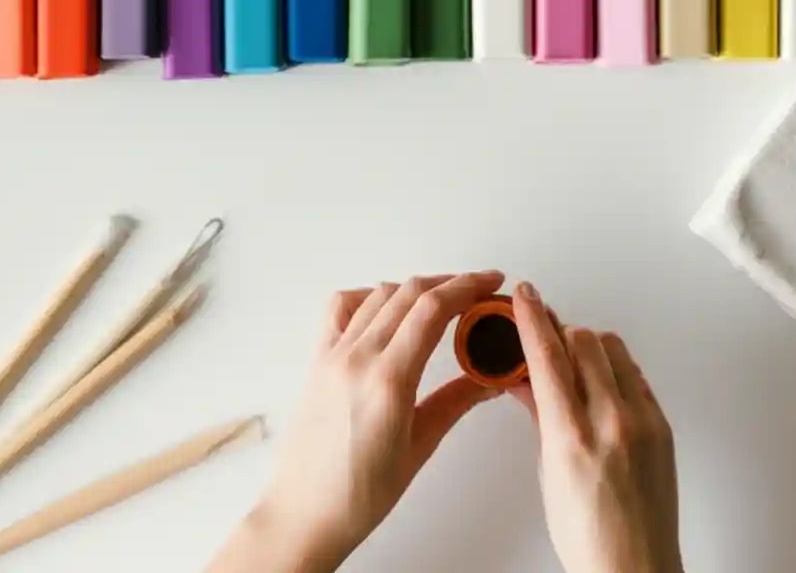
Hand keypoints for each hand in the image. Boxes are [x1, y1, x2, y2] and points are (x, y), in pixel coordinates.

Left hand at [207, 271, 505, 572]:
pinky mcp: (316, 361)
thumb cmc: (359, 494)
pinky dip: (368, 297)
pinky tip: (387, 310)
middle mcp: (356, 358)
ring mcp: (332, 356)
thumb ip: (456, 402)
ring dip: (414, 288)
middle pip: (408, 293)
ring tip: (442, 301)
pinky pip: (340, 309)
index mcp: (387, 380)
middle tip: (479, 291)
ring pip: (377, 295)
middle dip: (449, 283)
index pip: (432, 309)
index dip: (467, 286)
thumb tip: (491, 379)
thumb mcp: (419, 447)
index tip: (491, 282)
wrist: (304, 513)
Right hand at [510, 281, 681, 572]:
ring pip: (614, 350)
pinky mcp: (663, 426)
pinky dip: (614, 370)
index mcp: (573, 436)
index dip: (532, 319)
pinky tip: (601, 386)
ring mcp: (644, 422)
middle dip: (559, 332)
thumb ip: (540, 416)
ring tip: (572, 364)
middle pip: (584, 342)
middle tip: (541, 336)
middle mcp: (613, 422)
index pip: (548, 358)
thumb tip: (524, 379)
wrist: (634, 568)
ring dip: (588, 347)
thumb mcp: (548, 471)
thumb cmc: (586, 535)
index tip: (524, 295)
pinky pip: (637, 376)